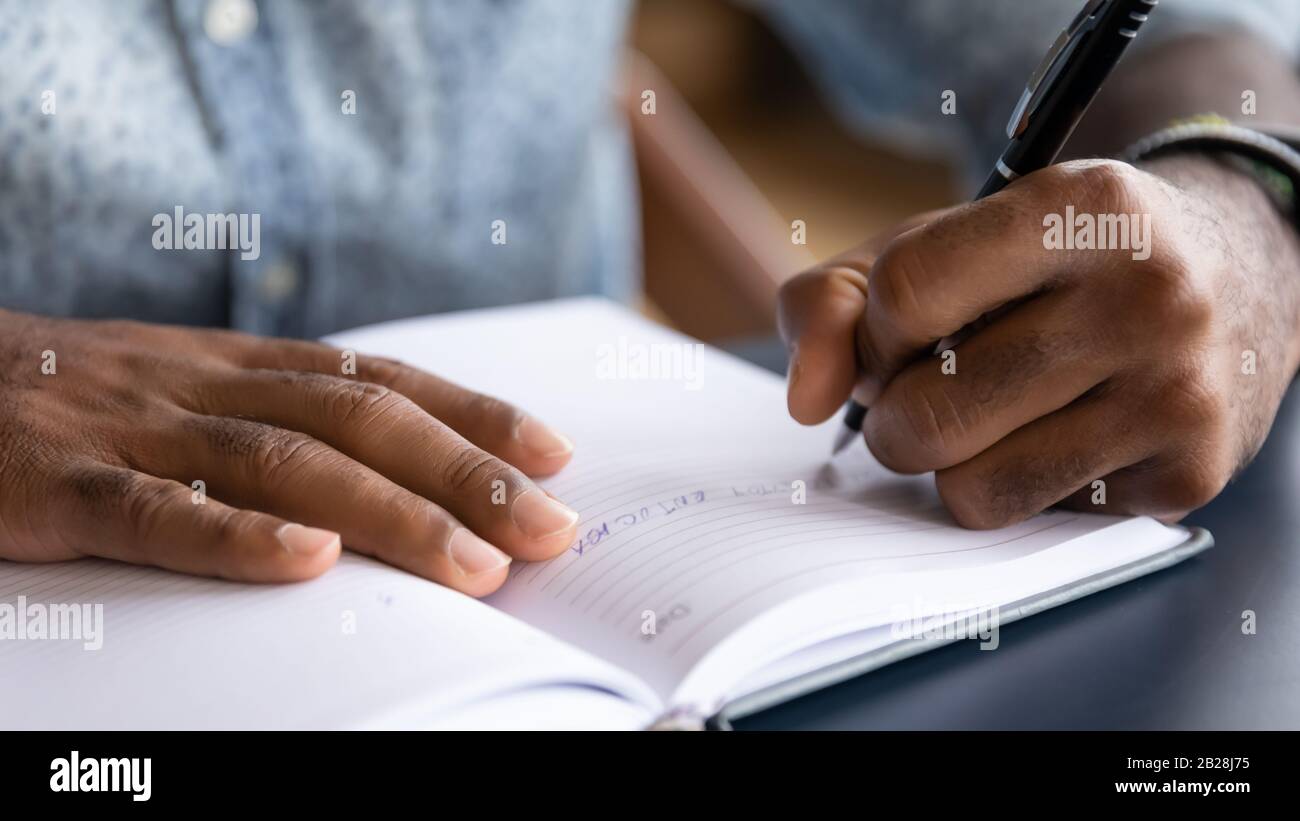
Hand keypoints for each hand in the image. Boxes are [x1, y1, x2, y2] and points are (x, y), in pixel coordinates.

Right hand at [0, 314, 579, 593]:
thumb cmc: (76, 401)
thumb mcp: (186, 394)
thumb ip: (275, 422)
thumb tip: (390, 475)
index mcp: (238, 366)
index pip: (380, 382)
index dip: (472, 414)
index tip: (554, 454)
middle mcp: (205, 387)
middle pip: (358, 422)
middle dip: (464, 474)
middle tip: (549, 526)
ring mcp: (133, 431)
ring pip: (281, 464)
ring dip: (388, 514)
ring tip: (472, 564)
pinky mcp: (58, 484)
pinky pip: (153, 513)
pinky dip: (234, 537)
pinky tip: (306, 564)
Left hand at [779, 157, 1299, 527]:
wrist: (1234, 281)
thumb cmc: (1047, 264)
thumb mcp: (939, 242)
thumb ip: (834, 300)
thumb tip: (804, 400)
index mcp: (1080, 207)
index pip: (904, 295)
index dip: (876, 331)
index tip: (903, 332)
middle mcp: (1149, 294)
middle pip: (927, 413)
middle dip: (897, 415)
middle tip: (936, 386)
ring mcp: (1177, 391)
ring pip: (972, 490)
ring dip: (950, 465)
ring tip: (989, 415)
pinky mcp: (1190, 473)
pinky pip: (1032, 522)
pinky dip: (1017, 489)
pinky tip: (1057, 437)